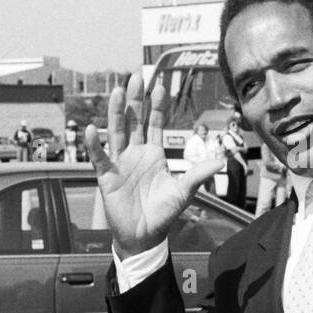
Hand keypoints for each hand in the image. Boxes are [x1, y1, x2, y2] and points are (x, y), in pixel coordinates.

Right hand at [85, 74, 225, 257]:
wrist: (145, 235)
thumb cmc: (163, 212)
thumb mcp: (184, 191)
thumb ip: (199, 174)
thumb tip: (221, 161)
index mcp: (154, 154)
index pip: (154, 124)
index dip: (157, 106)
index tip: (160, 85)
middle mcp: (135, 153)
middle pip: (134, 120)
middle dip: (136, 99)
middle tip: (136, 76)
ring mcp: (120, 163)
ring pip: (116, 132)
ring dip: (117, 112)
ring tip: (118, 92)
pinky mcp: (106, 176)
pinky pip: (99, 157)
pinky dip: (94, 145)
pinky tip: (92, 130)